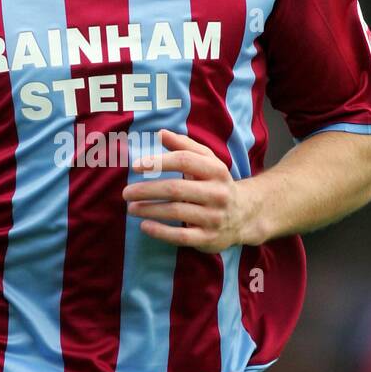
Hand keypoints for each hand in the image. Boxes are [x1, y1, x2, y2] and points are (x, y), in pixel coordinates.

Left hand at [121, 129, 245, 251]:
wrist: (244, 215)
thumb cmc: (215, 183)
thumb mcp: (207, 162)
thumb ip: (184, 146)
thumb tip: (161, 133)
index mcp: (216, 171)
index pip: (185, 161)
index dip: (158, 161)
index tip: (136, 165)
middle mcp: (217, 193)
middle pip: (176, 188)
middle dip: (147, 190)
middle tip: (126, 193)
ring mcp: (214, 217)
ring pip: (176, 212)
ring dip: (149, 209)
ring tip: (131, 208)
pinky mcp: (208, 238)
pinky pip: (181, 236)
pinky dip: (160, 231)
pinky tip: (144, 226)